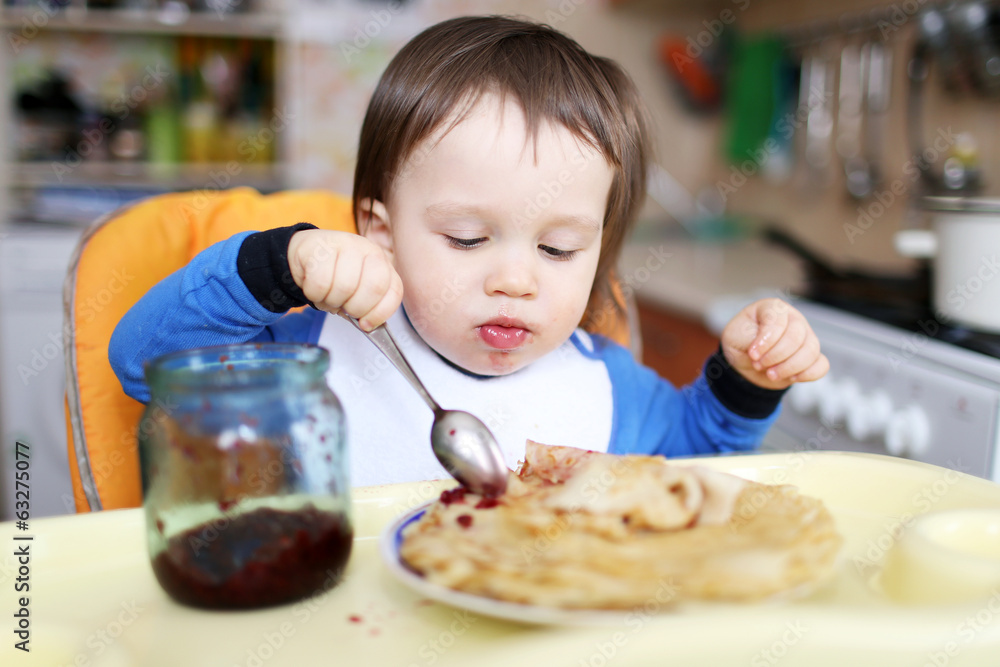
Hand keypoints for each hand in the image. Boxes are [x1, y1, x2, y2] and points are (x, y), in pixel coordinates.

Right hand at [287, 229, 402, 330]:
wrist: (305, 254)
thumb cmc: (333, 275)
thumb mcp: (355, 291)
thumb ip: (366, 307)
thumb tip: (367, 324)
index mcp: (382, 263)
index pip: (394, 290)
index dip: (380, 313)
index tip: (365, 324)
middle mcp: (367, 249)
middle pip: (374, 288)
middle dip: (356, 308)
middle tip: (343, 306)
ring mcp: (345, 244)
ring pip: (345, 286)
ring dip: (332, 301)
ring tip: (326, 296)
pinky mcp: (320, 247)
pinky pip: (320, 282)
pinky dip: (315, 294)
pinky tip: (314, 289)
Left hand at [720, 298, 828, 389]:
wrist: (745, 361)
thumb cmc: (740, 342)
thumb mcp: (734, 335)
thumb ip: (750, 338)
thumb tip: (765, 349)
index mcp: (774, 308)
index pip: (778, 321)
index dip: (766, 341)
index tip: (752, 354)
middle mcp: (794, 319)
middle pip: (795, 337)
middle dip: (775, 356)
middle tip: (759, 365)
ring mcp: (806, 336)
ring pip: (810, 351)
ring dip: (789, 367)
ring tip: (771, 374)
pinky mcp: (811, 356)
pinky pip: (821, 365)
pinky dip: (807, 374)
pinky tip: (790, 378)